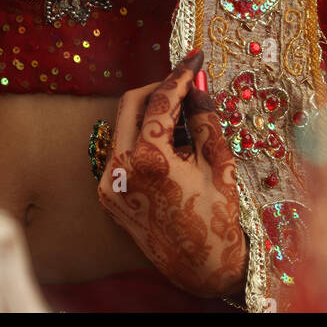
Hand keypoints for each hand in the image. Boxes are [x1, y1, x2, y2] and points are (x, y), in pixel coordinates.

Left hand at [97, 50, 247, 297]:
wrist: (200, 268)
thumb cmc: (216, 218)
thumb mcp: (219, 164)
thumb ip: (204, 119)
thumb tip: (196, 87)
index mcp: (149, 162)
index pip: (160, 101)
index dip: (179, 76)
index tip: (193, 59)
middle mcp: (120, 169)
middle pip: (132, 104)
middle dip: (159, 89)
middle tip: (185, 83)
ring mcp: (109, 182)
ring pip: (124, 125)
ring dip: (151, 113)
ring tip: (183, 120)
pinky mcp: (107, 193)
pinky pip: (122, 150)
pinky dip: (143, 138)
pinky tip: (170, 144)